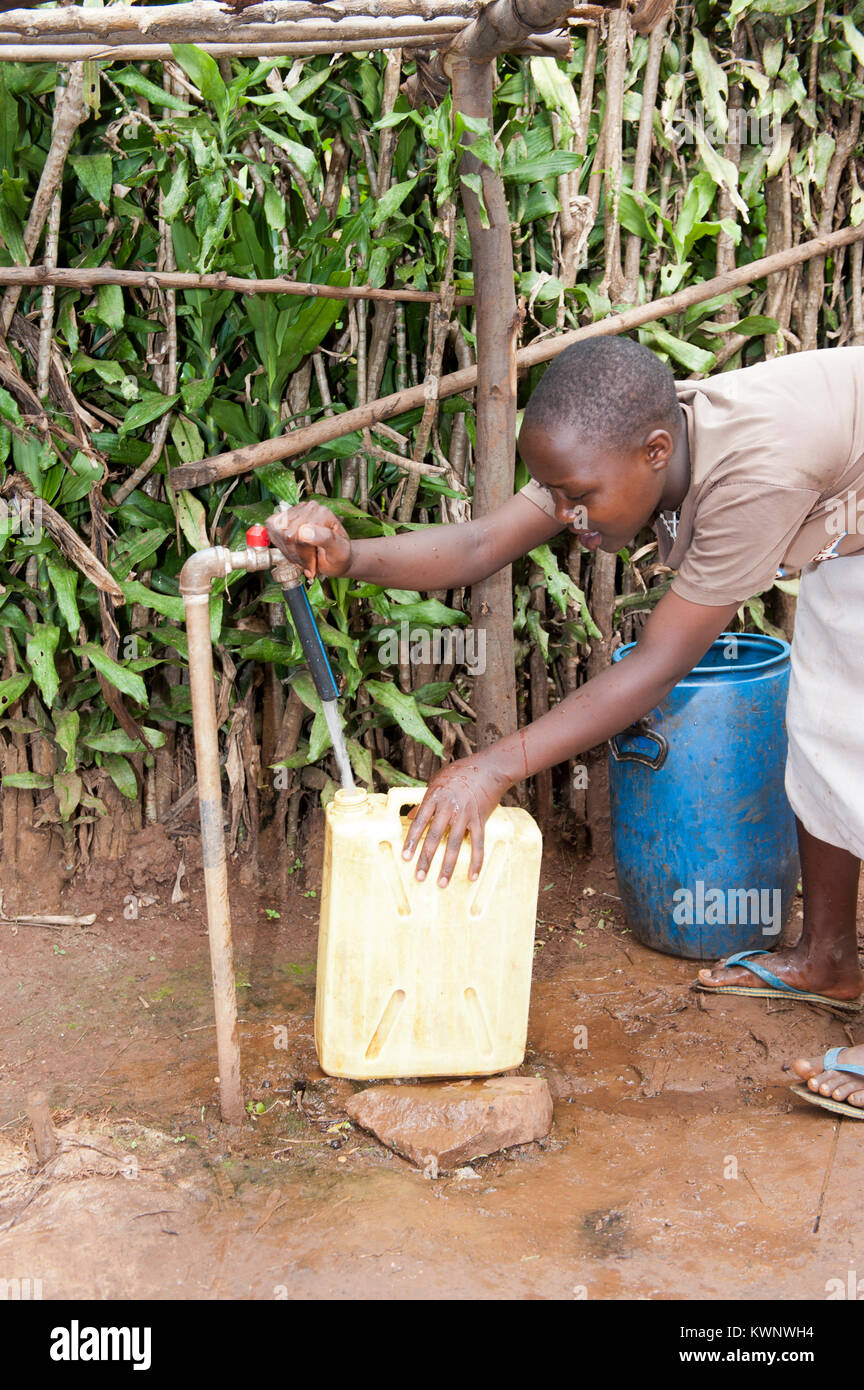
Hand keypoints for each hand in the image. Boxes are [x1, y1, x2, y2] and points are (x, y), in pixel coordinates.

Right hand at [265, 501, 351, 580]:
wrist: (337, 556)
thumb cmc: (339, 554)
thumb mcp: (339, 551)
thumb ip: (326, 539)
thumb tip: (304, 531)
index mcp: (323, 513)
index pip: (300, 535)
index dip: (303, 556)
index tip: (312, 567)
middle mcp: (309, 508)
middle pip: (287, 535)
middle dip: (296, 556)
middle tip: (308, 564)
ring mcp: (296, 510)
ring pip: (278, 534)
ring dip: (288, 552)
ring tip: (302, 558)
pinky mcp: (285, 515)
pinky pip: (272, 528)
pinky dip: (280, 544)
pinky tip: (292, 549)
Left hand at [400, 757, 511, 887]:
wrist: (489, 768)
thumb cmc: (461, 772)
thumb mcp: (436, 781)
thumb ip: (423, 801)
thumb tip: (410, 817)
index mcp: (434, 797)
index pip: (420, 822)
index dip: (412, 841)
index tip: (405, 857)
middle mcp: (448, 808)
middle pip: (435, 837)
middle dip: (426, 859)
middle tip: (419, 876)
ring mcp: (465, 815)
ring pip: (455, 844)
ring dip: (448, 866)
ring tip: (442, 883)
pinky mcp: (480, 820)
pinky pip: (478, 844)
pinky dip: (476, 861)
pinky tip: (472, 876)